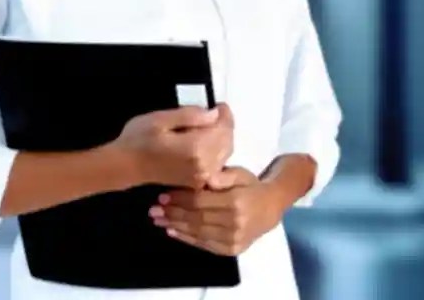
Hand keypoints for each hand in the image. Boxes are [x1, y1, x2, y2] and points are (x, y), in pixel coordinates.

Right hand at [108, 103, 232, 188]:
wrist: (124, 166)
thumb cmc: (138, 140)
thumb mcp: (160, 118)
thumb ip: (190, 115)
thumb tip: (213, 114)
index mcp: (196, 148)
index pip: (223, 129)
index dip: (224, 114)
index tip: (219, 105)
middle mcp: (204, 165)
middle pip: (227, 142)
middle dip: (223, 126)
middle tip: (212, 113)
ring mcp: (201, 177)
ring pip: (224, 154)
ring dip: (220, 139)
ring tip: (206, 126)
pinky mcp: (197, 182)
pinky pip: (216, 164)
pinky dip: (215, 151)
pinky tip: (202, 143)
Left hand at [147, 166, 286, 255]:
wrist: (271, 207)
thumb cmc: (250, 185)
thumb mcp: (239, 173)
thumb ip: (222, 175)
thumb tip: (206, 177)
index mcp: (236, 201)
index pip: (200, 201)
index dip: (179, 199)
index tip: (161, 196)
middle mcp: (234, 223)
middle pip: (196, 218)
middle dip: (172, 214)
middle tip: (153, 209)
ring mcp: (233, 239)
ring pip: (198, 233)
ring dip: (175, 227)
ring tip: (157, 220)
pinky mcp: (231, 249)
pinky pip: (205, 244)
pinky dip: (187, 238)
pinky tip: (172, 231)